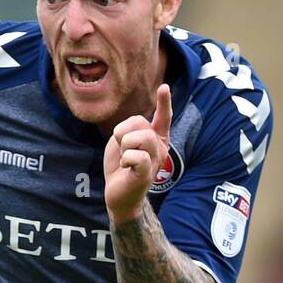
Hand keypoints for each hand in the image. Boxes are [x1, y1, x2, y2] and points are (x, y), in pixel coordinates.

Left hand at [103, 83, 171, 224]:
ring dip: (124, 146)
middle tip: (122, 149)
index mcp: (155, 138)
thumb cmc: (120, 167)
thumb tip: (137, 125)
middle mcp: (159, 148)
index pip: (163, 117)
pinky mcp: (147, 173)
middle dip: (123, 133)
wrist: (117, 195)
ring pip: (141, 137)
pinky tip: (126, 168)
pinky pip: (137, 156)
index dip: (164, 102)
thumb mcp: (122, 141)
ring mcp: (155, 160)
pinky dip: (125, 159)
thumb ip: (130, 128)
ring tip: (124, 158)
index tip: (164, 87)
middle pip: (141, 123)